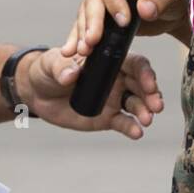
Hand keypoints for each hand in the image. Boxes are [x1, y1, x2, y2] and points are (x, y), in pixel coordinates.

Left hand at [18, 47, 163, 138]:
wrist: (37, 92)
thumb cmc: (48, 69)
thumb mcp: (52, 64)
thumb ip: (62, 67)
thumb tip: (71, 74)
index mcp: (108, 60)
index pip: (134, 63)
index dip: (144, 72)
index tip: (149, 83)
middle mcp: (117, 79)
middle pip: (141, 85)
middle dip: (151, 94)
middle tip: (156, 105)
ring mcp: (114, 99)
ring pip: (136, 104)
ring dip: (145, 111)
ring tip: (147, 119)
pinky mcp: (107, 118)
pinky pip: (124, 122)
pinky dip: (132, 127)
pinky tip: (137, 132)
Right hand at [59, 0, 191, 57]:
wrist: (173, 7)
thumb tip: (144, 8)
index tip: (123, 21)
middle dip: (92, 21)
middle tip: (93, 40)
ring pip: (85, 12)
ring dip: (83, 32)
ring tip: (84, 50)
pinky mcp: (98, 12)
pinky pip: (83, 24)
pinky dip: (77, 38)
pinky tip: (71, 50)